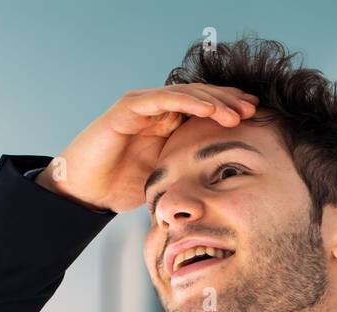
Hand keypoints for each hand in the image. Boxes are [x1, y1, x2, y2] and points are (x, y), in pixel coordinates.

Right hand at [35, 84, 259, 213]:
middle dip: (228, 102)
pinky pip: (165, 99)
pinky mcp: (130, 107)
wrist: (83, 191)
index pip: (203, 110)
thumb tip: (216, 183)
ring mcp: (143, 106)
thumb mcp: (162, 179)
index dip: (228, 111)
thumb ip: (183, 169)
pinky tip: (209, 109)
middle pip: (200, 97)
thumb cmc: (116, 186)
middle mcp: (156, 110)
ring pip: (187, 94)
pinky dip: (189, 102)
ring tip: (237, 111)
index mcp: (165, 125)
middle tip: (253, 110)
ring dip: (214, 101)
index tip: (254, 119)